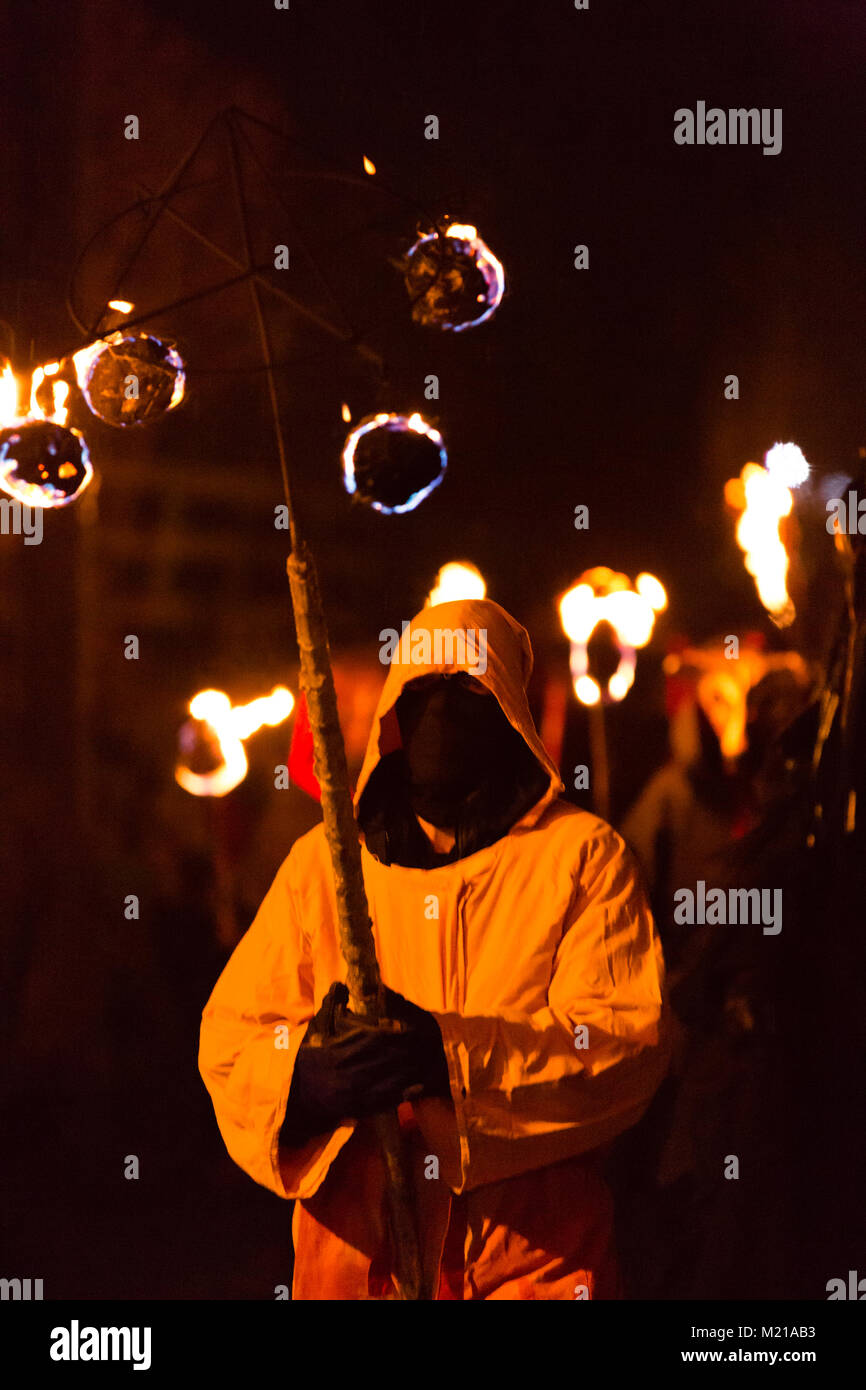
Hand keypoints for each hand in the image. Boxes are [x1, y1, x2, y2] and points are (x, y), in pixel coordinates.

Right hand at [280, 983, 447, 1146]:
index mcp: (341, 1050)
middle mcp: (350, 1072)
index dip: (396, 1032)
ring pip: (390, 1079)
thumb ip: (331, 1005)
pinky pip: (386, 1100)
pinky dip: (403, 1093)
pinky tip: (419, 1085)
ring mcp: (356, 1092)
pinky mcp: (359, 1107)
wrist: (298, 1091)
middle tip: (427, 1041)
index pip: (375, 1038)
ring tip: (427, 1059)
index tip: (410, 1026)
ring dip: (411, 1069)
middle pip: (388, 1058)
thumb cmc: (311, 1054)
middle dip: (409, 1050)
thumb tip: (342, 983)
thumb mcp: (318, 1026)